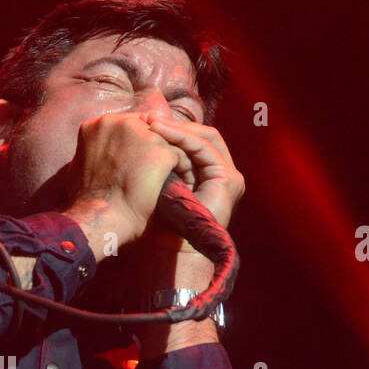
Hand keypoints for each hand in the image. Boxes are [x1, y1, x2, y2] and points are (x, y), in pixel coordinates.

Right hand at [60, 111, 186, 256]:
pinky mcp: (160, 150)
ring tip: (167, 179)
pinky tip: (177, 185)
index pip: (126, 125)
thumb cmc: (86, 202)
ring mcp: (140, 133)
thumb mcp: (77, 168)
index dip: (134, 144)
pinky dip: (180, 170)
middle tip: (154, 170)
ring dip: (167, 158)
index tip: (136, 163)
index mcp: (95, 125)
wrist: (100, 219)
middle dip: (152, 146)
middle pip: (147, 128)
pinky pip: (179, 155)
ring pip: (165, 140)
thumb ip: (93, 152)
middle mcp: (117, 122)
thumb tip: (98, 153)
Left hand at [139, 111, 244, 231]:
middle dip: (174, 124)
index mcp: (208, 173)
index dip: (171, 128)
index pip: (193, 140)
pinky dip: (183, 138)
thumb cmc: (159, 223)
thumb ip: (158, 160)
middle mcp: (222, 172)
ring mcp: (229, 176)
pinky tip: (162, 132)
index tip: (144, 121)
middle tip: (147, 117)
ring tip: (151, 122)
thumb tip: (140, 132)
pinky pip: (204, 149)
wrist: (171, 251)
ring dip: (176, 127)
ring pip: (205, 137)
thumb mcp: (158, 183)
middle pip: (201, 135)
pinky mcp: (229, 179)